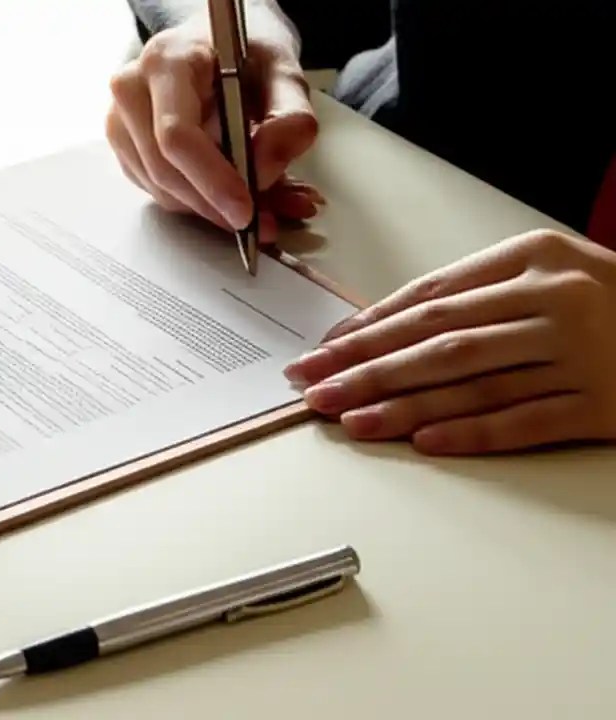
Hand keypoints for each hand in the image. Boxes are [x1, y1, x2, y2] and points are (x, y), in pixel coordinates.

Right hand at [105, 7, 322, 243]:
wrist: (213, 44)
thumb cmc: (241, 54)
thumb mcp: (282, 71)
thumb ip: (289, 117)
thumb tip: (265, 170)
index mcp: (167, 61)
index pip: (177, 135)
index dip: (211, 180)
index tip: (245, 210)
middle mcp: (132, 90)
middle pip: (164, 170)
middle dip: (213, 204)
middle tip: (258, 220)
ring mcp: (120, 121)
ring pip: (160, 189)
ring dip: (209, 208)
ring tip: (256, 203)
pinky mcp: (125, 147)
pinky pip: (158, 192)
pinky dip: (196, 203)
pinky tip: (225, 191)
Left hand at [283, 230, 615, 454]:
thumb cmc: (609, 299)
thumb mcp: (548, 272)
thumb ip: (478, 293)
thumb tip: (385, 327)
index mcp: (532, 258)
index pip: (431, 295)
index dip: (370, 326)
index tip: (324, 350)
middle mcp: (553, 301)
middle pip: (438, 339)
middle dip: (365, 366)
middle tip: (312, 386)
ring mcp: (581, 355)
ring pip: (470, 381)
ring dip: (400, 402)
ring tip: (347, 418)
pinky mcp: (603, 406)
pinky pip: (524, 421)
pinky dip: (471, 432)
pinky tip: (423, 442)